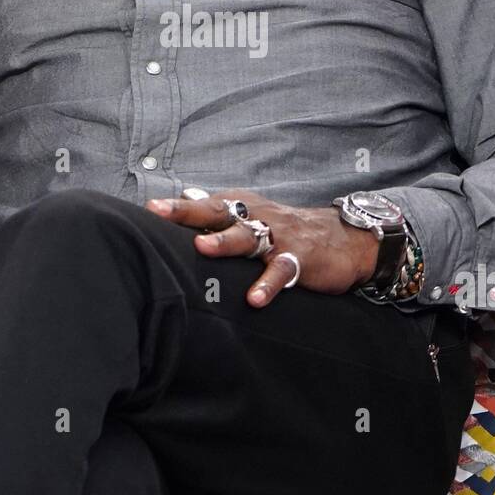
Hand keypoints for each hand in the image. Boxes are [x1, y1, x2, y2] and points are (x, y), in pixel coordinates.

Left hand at [144, 189, 378, 308]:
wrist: (345, 239)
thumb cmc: (289, 228)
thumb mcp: (254, 213)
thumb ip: (220, 209)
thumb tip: (186, 196)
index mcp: (243, 207)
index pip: (206, 204)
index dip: (178, 206)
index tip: (150, 208)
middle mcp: (257, 217)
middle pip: (220, 211)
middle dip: (190, 212)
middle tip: (162, 213)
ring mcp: (279, 237)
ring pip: (249, 236)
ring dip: (225, 242)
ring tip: (203, 248)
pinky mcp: (300, 259)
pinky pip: (282, 270)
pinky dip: (268, 284)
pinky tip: (254, 299)